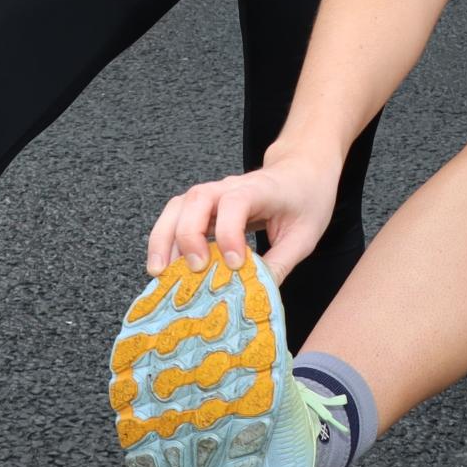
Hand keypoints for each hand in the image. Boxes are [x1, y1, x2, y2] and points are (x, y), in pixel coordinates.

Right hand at [145, 145, 341, 281]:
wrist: (302, 169)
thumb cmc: (306, 198)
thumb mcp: (305, 235)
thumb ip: (280, 263)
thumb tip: (256, 297)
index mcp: (261, 189)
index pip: (235, 202)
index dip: (229, 232)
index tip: (234, 264)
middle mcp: (230, 186)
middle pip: (197, 199)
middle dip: (189, 234)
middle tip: (194, 269)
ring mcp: (213, 194)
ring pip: (179, 205)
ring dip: (165, 236)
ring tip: (160, 271)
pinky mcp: (204, 206)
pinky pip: (177, 216)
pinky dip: (165, 238)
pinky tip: (164, 266)